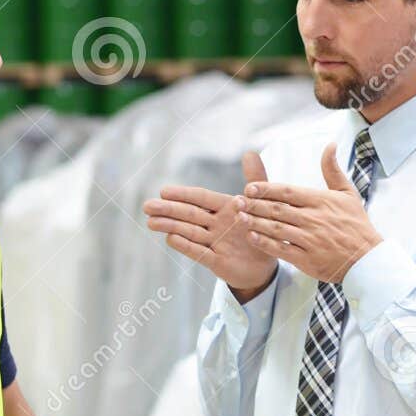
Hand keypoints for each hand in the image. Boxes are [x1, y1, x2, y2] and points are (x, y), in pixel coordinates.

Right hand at [143, 152, 277, 299]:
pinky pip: (199, 253)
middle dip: (168, 210)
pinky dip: (186, 246)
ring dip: (170, 226)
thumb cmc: (264, 229)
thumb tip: (249, 152)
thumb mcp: (264, 202)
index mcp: (225, 207)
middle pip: (189, 215)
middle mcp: (216, 224)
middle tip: (147, 206)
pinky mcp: (216, 261)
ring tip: (150, 222)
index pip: (201, 198)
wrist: (268, 264)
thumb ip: (256, 178)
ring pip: (189, 232)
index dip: (183, 195)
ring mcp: (214, 243)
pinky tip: (170, 238)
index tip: (164, 191)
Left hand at [235, 142, 381, 282]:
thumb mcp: (348, 194)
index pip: (288, 192)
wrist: (368, 260)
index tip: (250, 187)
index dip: (267, 189)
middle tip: (237, 201)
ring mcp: (309, 239)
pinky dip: (265, 243)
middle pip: (278, 209)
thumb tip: (330, 144)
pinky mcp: (307, 259)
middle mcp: (314, 219)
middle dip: (255, 205)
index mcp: (321, 201)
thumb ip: (333, 170)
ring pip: (276, 229)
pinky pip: (281, 249)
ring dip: (256, 222)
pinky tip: (252, 237)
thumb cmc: (356, 225)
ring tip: (239, 217)